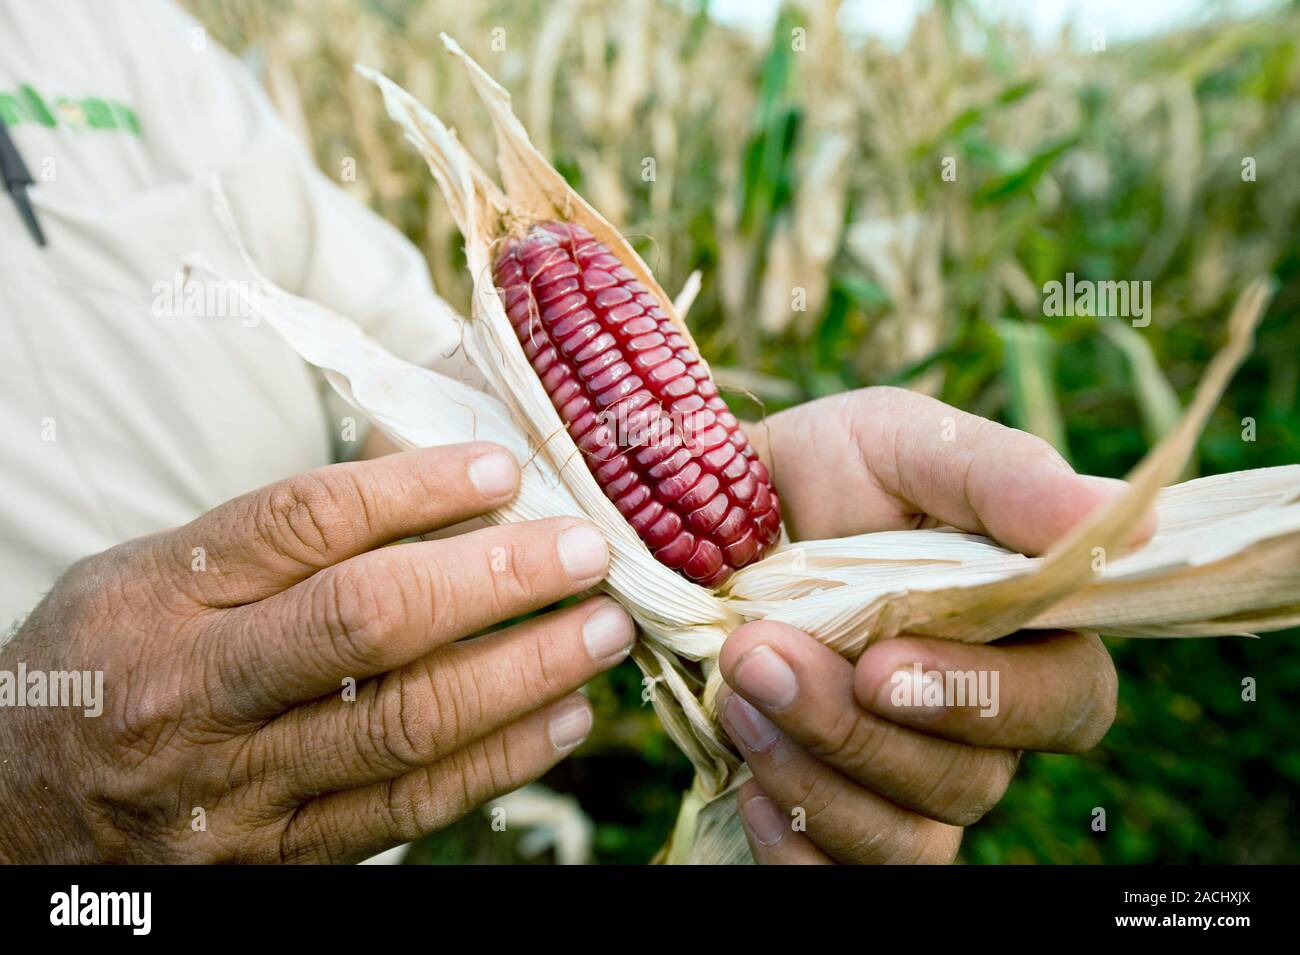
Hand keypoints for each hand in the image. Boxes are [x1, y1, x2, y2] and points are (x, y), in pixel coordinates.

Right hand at [0, 443, 632, 862]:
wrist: (12, 809)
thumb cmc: (110, 664)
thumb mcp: (158, 572)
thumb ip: (282, 533)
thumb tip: (437, 473)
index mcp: (165, 594)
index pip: (304, 522)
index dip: (417, 487)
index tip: (507, 467)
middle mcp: (198, 691)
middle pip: (365, 623)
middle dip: (495, 581)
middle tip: (587, 551)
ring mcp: (238, 787)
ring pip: (401, 726)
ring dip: (522, 675)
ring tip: (602, 632)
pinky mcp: (278, 857)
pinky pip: (404, 812)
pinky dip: (496, 763)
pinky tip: (562, 719)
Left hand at [721, 388, 1145, 862]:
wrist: (709, 510)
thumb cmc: (826, 471)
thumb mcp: (903, 442)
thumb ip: (1001, 477)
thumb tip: (1125, 518)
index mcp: (1021, 632)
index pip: (1068, 702)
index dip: (988, 701)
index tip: (882, 666)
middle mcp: (975, 722)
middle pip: (970, 782)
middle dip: (861, 734)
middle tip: (760, 657)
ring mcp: (901, 776)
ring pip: (904, 840)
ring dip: (812, 776)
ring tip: (734, 691)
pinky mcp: (831, 813)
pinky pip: (836, 876)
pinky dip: (791, 846)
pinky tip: (744, 782)